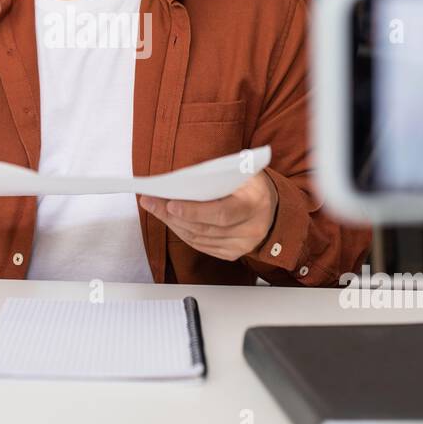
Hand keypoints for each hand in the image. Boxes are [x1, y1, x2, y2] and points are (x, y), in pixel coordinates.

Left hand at [138, 172, 278, 261]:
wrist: (272, 207)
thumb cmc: (251, 184)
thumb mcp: (242, 170)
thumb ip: (217, 175)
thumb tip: (182, 179)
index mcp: (255, 204)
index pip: (222, 213)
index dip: (194, 211)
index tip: (170, 204)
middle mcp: (251, 229)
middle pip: (205, 227)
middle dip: (173, 215)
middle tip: (150, 201)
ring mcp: (242, 245)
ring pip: (199, 238)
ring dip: (173, 224)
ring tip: (154, 208)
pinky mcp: (232, 253)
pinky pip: (201, 246)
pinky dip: (183, 233)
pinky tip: (170, 220)